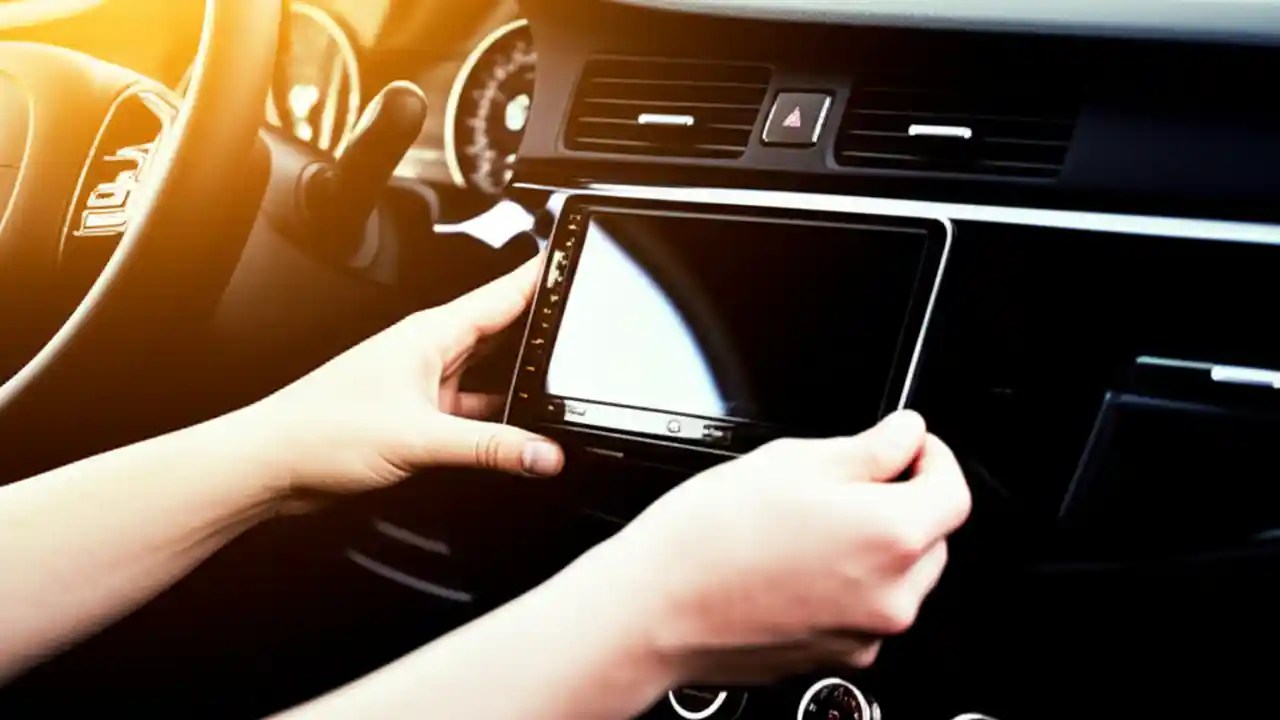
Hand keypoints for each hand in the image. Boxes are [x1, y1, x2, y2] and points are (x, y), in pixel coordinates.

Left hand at [242, 256, 564, 498]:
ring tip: (562, 379)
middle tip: (587, 326)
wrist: (272, 463)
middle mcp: (431, 351)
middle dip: (542, 327)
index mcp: (432, 334)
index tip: (579, 262)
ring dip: (519, 378)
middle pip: (503, 329)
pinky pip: (473, 408)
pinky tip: (516, 430)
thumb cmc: (321, 431)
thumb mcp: (421, 438)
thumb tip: (544, 453)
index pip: (504, 294)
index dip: (543, 277)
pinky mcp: (418, 416)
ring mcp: (425, 383)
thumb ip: (490, 446)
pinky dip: (497, 417)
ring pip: (489, 372)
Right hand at [594, 411, 970, 684]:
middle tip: (846, 482)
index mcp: (891, 534)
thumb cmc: (710, 536)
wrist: (656, 607)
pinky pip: (867, 611)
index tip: (908, 446)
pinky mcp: (840, 657)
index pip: (954, 490)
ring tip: (810, 526)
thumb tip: (907, 435)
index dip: (932, 458)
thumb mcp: (793, 460)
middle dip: (902, 502)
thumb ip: (869, 448)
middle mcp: (892, 594)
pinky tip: (798, 563)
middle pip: (932, 536)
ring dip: (877, 546)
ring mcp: (867, 634)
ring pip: (901, 576)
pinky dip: (850, 585)